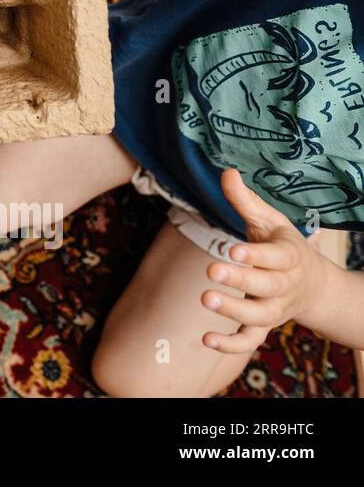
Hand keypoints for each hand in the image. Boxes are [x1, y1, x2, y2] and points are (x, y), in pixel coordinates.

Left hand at [200, 168, 329, 353]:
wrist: (312, 284)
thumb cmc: (282, 245)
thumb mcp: (268, 220)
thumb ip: (245, 200)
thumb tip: (226, 172)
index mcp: (289, 256)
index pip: (276, 257)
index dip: (256, 255)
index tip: (232, 249)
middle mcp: (284, 285)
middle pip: (267, 286)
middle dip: (241, 280)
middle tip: (213, 270)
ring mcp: (275, 309)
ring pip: (259, 316)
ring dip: (233, 311)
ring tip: (205, 298)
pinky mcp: (263, 326)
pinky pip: (251, 340)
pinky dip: (231, 344)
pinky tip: (206, 340)